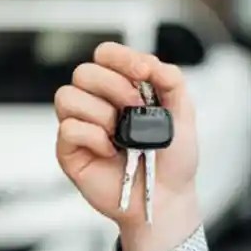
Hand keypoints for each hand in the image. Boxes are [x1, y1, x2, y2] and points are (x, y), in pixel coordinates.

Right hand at [54, 42, 199, 231]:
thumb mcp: (183, 113)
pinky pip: (69, 128)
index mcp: (123, 87)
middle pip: (84, 71)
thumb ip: (171, 80)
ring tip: (123, 134)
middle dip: (114, 86)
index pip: (105, 54)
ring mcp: (82, 124)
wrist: (166, 197)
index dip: (120, 57)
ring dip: (102, 113)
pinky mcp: (70, 149)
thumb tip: (150, 62)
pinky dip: (94, 138)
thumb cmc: (173, 158)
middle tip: (136, 108)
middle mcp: (98, 102)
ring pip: (68, 96)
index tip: (143, 73)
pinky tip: (111, 151)